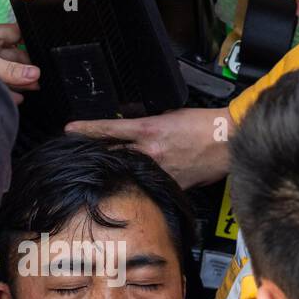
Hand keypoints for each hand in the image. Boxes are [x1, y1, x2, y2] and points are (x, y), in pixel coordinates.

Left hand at [0, 23, 39, 102]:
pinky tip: (17, 98)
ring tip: (35, 88)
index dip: (29, 39)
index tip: (44, 49)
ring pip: (6, 71)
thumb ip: (10, 71)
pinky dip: (7, 91)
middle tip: (41, 77)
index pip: (15, 33)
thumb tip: (35, 74)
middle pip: (13, 55)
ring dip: (19, 80)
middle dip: (27, 65)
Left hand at [66, 108, 234, 188]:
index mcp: (149, 130)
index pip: (109, 129)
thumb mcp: (171, 114)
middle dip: (95, 153)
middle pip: (112, 152)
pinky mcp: (172, 184)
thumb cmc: (203, 125)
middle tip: (78, 154)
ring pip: (129, 170)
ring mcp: (160, 170)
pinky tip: (137, 183)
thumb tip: (130, 120)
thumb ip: (147, 120)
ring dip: (118, 169)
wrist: (229, 140)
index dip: (86, 130)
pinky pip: (151, 183)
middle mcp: (150, 152)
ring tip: (105, 170)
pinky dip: (143, 180)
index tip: (69, 130)